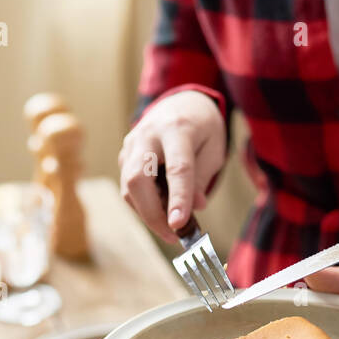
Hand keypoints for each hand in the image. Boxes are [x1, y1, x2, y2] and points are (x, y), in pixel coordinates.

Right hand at [119, 90, 225, 242]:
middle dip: (152, 214)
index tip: (179, 226)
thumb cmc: (201, 128)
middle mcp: (148, 134)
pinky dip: (144, 205)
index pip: (177, 168)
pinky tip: (162, 208)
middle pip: (138, 179)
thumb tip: (195, 208)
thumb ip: (202, 177)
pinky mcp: (125, 156)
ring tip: (172, 222)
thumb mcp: (213, 149)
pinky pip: (129, 188)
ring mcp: (131, 144)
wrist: (180, 103)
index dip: (178, 199)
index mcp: (177, 128)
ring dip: (148, 213)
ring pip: (129, 187)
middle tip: (173, 236)